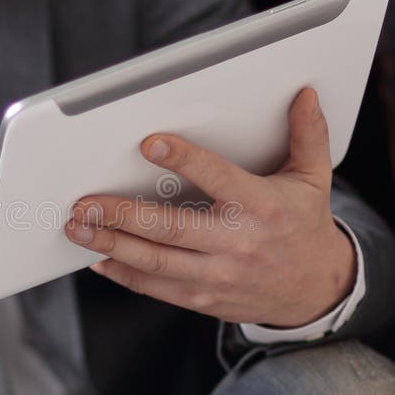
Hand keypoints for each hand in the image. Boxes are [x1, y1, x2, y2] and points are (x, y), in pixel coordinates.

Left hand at [65, 87, 355, 327]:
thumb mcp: (313, 179)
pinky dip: (123, 274)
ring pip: (155, 261)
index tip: (148, 143)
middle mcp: (236, 243)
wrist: (316, 290)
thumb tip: (306, 95)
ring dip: (111, 244)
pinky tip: (98, 258)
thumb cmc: (305, 226)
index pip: (217, 178)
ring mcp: (217, 275)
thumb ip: (307, 136)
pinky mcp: (204, 298)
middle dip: (122, 214)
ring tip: (77, 227)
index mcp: (261, 206)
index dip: (183, 160)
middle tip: (85, 201)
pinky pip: (156, 288)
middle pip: (170, 228)